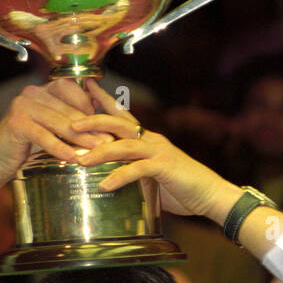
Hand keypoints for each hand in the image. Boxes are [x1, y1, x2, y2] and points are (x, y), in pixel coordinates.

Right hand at [0, 78, 107, 185]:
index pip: (71, 89)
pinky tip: (72, 158)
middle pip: (68, 110)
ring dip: (80, 138)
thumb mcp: (53, 129)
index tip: (105, 123)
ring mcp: (22, 106)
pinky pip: (43, 136)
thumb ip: (71, 119)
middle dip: (90, 128)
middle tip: (108, 142)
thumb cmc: (28, 146)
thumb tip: (103, 116)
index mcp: (43, 90)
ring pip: (58, 123)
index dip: (89, 105)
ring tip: (96, 151)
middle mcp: (32, 93)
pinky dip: (59, 147)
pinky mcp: (16, 123)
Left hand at [71, 80, 231, 218]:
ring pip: (123, 145)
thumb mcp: (151, 178)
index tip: (85, 87)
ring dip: (99, 152)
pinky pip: (137, 169)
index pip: (122, 116)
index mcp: (148, 139)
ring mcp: (158, 151)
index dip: (104, 101)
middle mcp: (151, 139)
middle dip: (93, 121)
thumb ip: (132, 173)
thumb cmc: (181, 188)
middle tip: (71, 125)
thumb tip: (106, 180)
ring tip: (79, 160)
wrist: (210, 195)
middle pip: (118, 123)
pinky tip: (104, 186)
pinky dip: (119, 177)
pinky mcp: (164, 166)